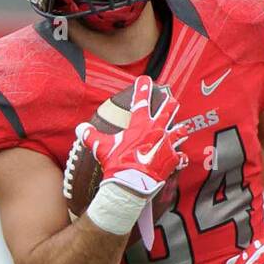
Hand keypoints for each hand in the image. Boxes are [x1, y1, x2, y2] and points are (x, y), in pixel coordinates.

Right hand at [76, 75, 187, 201]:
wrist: (131, 184)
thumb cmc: (117, 164)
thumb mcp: (102, 148)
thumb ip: (92, 136)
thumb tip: (81, 128)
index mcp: (140, 125)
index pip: (141, 101)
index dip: (143, 88)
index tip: (146, 79)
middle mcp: (156, 131)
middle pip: (168, 110)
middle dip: (170, 104)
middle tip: (171, 100)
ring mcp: (167, 144)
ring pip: (179, 131)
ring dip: (179, 129)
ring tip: (182, 128)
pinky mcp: (172, 159)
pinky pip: (180, 156)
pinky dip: (180, 157)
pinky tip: (181, 157)